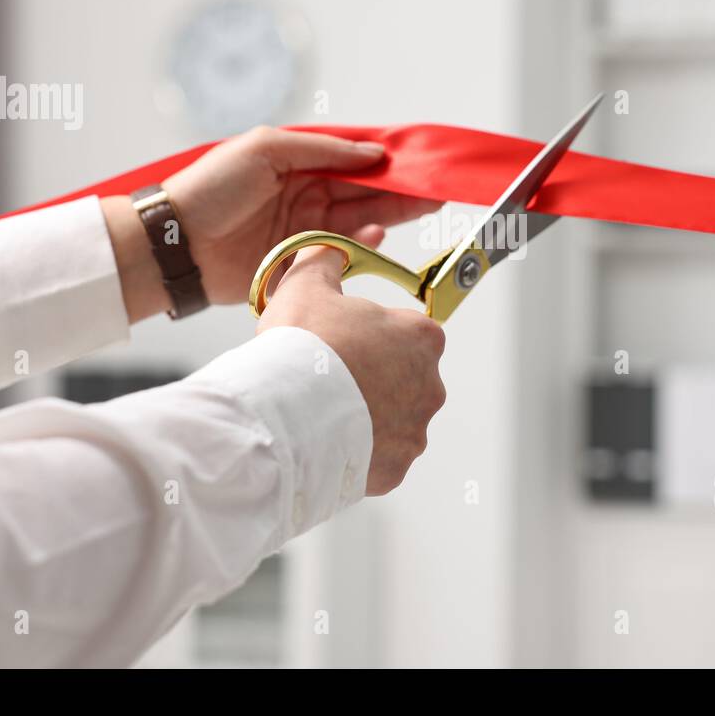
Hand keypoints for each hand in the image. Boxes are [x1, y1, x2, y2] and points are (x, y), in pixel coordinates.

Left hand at [101, 127, 440, 321]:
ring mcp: (306, 227)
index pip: (353, 157)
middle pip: (364, 188)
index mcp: (297, 162)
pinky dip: (365, 242)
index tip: (418, 159)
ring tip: (425, 205)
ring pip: (360, 217)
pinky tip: (382, 233)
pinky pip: (343, 250)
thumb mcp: (264, 148)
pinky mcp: (303, 260)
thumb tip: (370, 151)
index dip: (387, 158)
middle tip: (436, 186)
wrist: (176, 245)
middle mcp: (306, 192)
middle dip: (401, 187)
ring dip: (392, 212)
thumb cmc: (210, 189)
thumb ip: (321, 150)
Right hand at [258, 225, 445, 495]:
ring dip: (366, 417)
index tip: (344, 344)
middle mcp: (430, 384)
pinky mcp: (396, 467)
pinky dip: (358, 452)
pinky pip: (379, 457)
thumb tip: (331, 248)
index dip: (371, 337)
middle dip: (372, 379)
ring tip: (323, 413)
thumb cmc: (299, 349)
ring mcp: (415, 429)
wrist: (284, 415)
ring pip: (393, 421)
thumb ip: (325, 261)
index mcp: (421, 336)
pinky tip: (327, 441)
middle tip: (329, 379)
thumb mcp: (307, 286)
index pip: (408, 332)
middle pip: (404, 379)